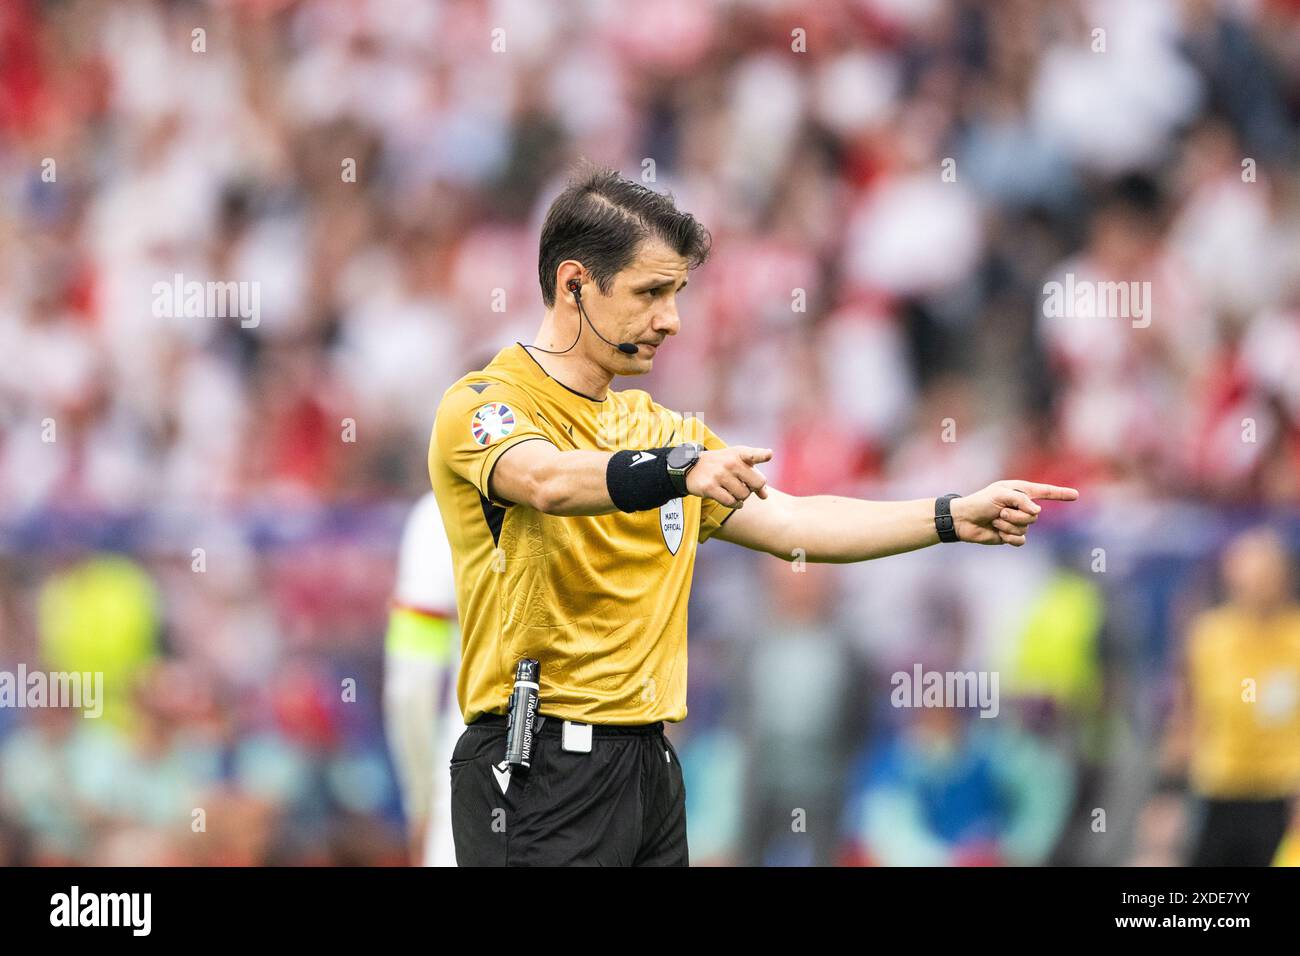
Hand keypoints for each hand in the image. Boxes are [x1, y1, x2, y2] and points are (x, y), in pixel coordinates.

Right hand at [686, 446, 771, 507]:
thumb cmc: (722, 466)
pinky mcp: (710, 487)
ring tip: (733, 491)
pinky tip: (730, 499)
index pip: (753, 454)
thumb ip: (755, 477)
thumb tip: (765, 496)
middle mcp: (730, 462)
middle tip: (745, 486)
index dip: (762, 455)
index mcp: (739, 453)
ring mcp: (719, 475)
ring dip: (741, 497)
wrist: (691, 467)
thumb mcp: (739, 464)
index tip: (769, 454)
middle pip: (757, 483)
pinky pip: (731, 502)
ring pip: (744, 495)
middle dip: (754, 488)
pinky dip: (734, 504)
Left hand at [951, 480, 1078, 545]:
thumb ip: (1021, 500)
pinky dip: (1008, 536)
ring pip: (1026, 528)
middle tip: (999, 512)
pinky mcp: (1011, 536)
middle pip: (1034, 516)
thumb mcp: (1000, 494)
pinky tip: (998, 533)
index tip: (1076, 495)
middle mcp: (1021, 507)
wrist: (964, 520)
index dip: (1061, 494)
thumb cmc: (980, 502)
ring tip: (995, 520)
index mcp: (1020, 492)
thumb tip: (1037, 512)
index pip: (1046, 492)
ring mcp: (1017, 522)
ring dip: (1008, 525)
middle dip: (1016, 515)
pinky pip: (1020, 540)